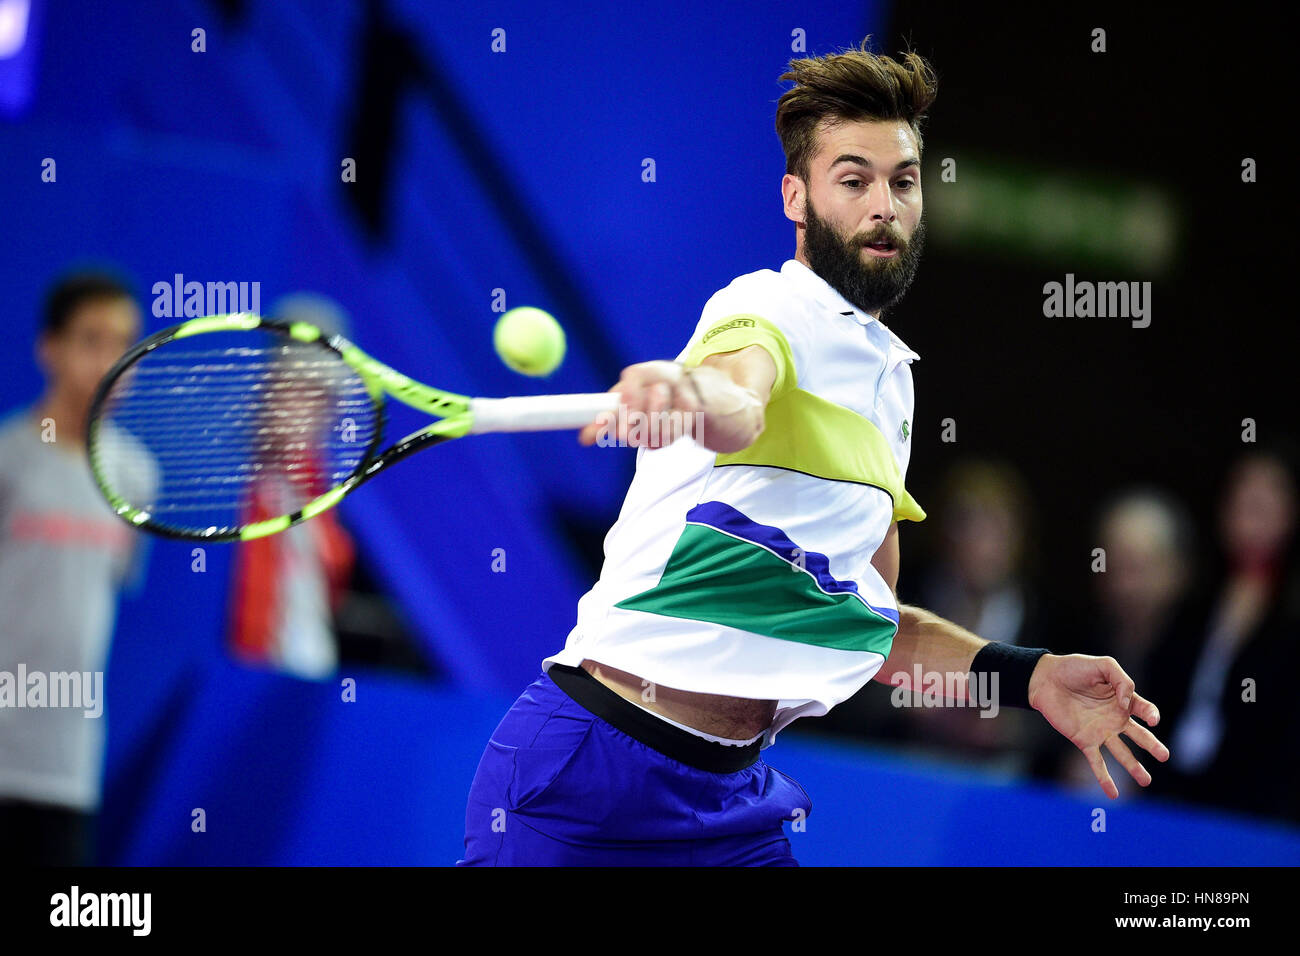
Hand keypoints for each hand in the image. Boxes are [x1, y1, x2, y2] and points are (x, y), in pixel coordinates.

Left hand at [578, 360, 761, 451]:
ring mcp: (693, 390)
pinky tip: (670, 437)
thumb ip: (622, 416)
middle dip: (627, 418)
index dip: (615, 400)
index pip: (631, 378)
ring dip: (649, 433)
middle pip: (642, 392)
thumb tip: (584, 436)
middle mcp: (675, 375)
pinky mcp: (708, 409)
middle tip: (624, 438)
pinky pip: (678, 424)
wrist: (741, 410)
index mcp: (660, 371)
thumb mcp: (655, 407)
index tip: (594, 429)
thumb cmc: (691, 408)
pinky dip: (666, 437)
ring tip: (655, 440)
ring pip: (659, 412)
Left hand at [1027, 653, 1169, 798]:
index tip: (1150, 718)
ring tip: (1146, 781)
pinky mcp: (1084, 740)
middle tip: (1164, 756)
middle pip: (1139, 736)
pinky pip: (1097, 762)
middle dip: (1152, 746)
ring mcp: (1100, 731)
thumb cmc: (1074, 668)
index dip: (1150, 714)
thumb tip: (1127, 705)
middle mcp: (1114, 718)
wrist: (1045, 678)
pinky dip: (1105, 778)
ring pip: (1122, 753)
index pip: (1144, 709)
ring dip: (1134, 767)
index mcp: (1122, 699)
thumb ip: (1122, 681)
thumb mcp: (1103, 665)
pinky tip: (1113, 794)